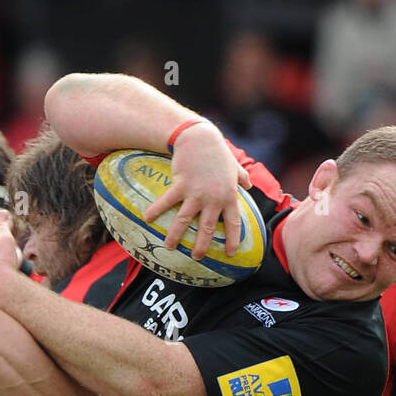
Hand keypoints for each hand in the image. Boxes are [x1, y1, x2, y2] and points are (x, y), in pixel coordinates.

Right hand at [143, 122, 251, 259]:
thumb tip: (248, 184)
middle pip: (207, 228)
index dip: (232, 240)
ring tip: (169, 246)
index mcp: (228, 196)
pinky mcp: (181, 185)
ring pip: (185, 220)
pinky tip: (147, 219)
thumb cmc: (217, 152)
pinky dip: (156, 210)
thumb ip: (242, 177)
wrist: (200, 137)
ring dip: (175, 235)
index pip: (233, 223)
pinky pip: (167, 201)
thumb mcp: (233, 165)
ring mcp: (196, 193)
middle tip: (196, 258)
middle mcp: (213, 198)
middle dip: (201, 246)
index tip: (229, 253)